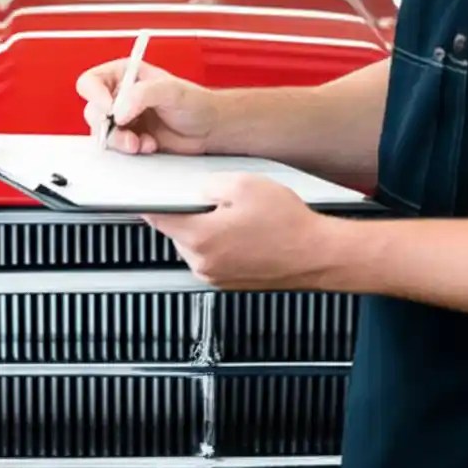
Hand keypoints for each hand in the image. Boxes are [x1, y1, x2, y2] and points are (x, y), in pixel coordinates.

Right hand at [75, 59, 215, 154]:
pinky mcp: (129, 139)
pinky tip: (148, 145)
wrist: (208, 128)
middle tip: (127, 130)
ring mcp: (123, 119)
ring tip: (141, 141)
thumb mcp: (171, 90)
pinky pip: (115, 148)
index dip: (95, 96)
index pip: (92, 82)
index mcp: (125, 75)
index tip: (111, 109)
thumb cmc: (195, 102)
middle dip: (109, 125)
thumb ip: (143, 94)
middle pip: (93, 111)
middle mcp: (119, 96)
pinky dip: (130, 150)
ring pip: (102, 132)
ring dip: (120, 141)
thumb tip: (120, 110)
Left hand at [144, 174, 333, 290]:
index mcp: (200, 238)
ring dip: (209, 231)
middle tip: (218, 203)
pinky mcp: (230, 282)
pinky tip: (248, 234)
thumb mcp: (244, 185)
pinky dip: (223, 245)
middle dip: (191, 216)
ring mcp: (217, 276)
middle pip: (178, 233)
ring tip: (240, 220)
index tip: (149, 198)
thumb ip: (209, 184)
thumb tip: (196, 189)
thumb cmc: (288, 224)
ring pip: (197, 246)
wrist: (318, 254)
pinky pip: (215, 258)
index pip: (159, 219)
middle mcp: (204, 262)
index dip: (154, 204)